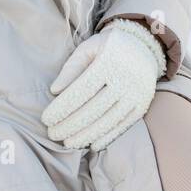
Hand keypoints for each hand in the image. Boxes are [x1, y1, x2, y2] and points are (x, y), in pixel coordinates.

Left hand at [40, 19, 165, 151]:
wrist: (144, 45)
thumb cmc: (108, 47)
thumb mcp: (87, 49)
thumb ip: (70, 69)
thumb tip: (54, 91)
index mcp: (108, 62)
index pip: (80, 91)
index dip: (62, 108)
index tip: (46, 119)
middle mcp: (125, 78)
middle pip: (93, 109)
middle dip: (70, 125)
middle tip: (53, 134)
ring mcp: (136, 93)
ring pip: (108, 121)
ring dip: (86, 136)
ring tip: (68, 143)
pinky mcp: (143, 104)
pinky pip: (124, 125)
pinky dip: (107, 137)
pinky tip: (92, 145)